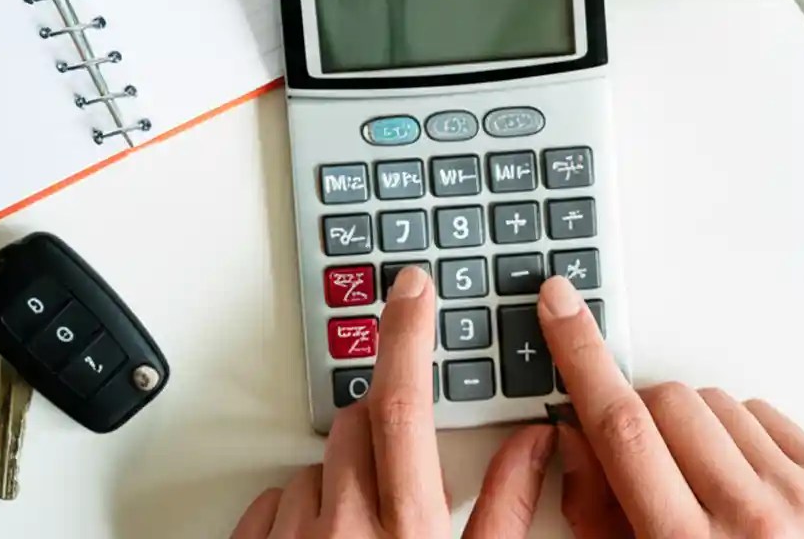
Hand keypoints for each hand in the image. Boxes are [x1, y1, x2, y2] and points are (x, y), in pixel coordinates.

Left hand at [231, 267, 556, 538]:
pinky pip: (269, 505)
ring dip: (337, 482)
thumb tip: (534, 446)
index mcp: (408, 529)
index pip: (405, 404)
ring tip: (361, 532)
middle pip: (357, 423)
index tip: (413, 290)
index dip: (409, 336)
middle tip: (400, 479)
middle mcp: (343, 529)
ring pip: (312, 467)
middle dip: (381, 430)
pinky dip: (294, 515)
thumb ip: (505, 508)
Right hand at [539, 277, 803, 538]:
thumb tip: (578, 430)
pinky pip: (762, 413)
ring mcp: (801, 495)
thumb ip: (594, 508)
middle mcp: (750, 517)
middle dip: (638, 414)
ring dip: (691, 428)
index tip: (561, 304)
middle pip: (665, 401)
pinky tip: (736, 483)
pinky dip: (738, 436)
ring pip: (714, 401)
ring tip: (697, 486)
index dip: (581, 355)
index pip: (621, 425)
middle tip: (640, 463)